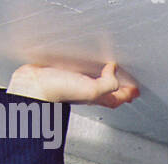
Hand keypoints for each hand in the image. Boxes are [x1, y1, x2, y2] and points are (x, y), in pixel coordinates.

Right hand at [7, 61, 139, 107]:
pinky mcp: (61, 72)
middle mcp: (85, 91)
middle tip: (126, 83)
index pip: (118, 98)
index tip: (136, 90)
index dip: (128, 94)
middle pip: (107, 91)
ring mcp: (73, 82)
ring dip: (101, 76)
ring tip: (108, 71)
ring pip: (92, 80)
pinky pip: (77, 70)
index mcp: (96, 97)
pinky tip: (82, 62)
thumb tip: (114, 72)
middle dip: (117, 87)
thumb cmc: (57, 92)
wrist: (31, 86)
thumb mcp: (91, 90)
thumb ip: (108, 84)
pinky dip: (83, 67)